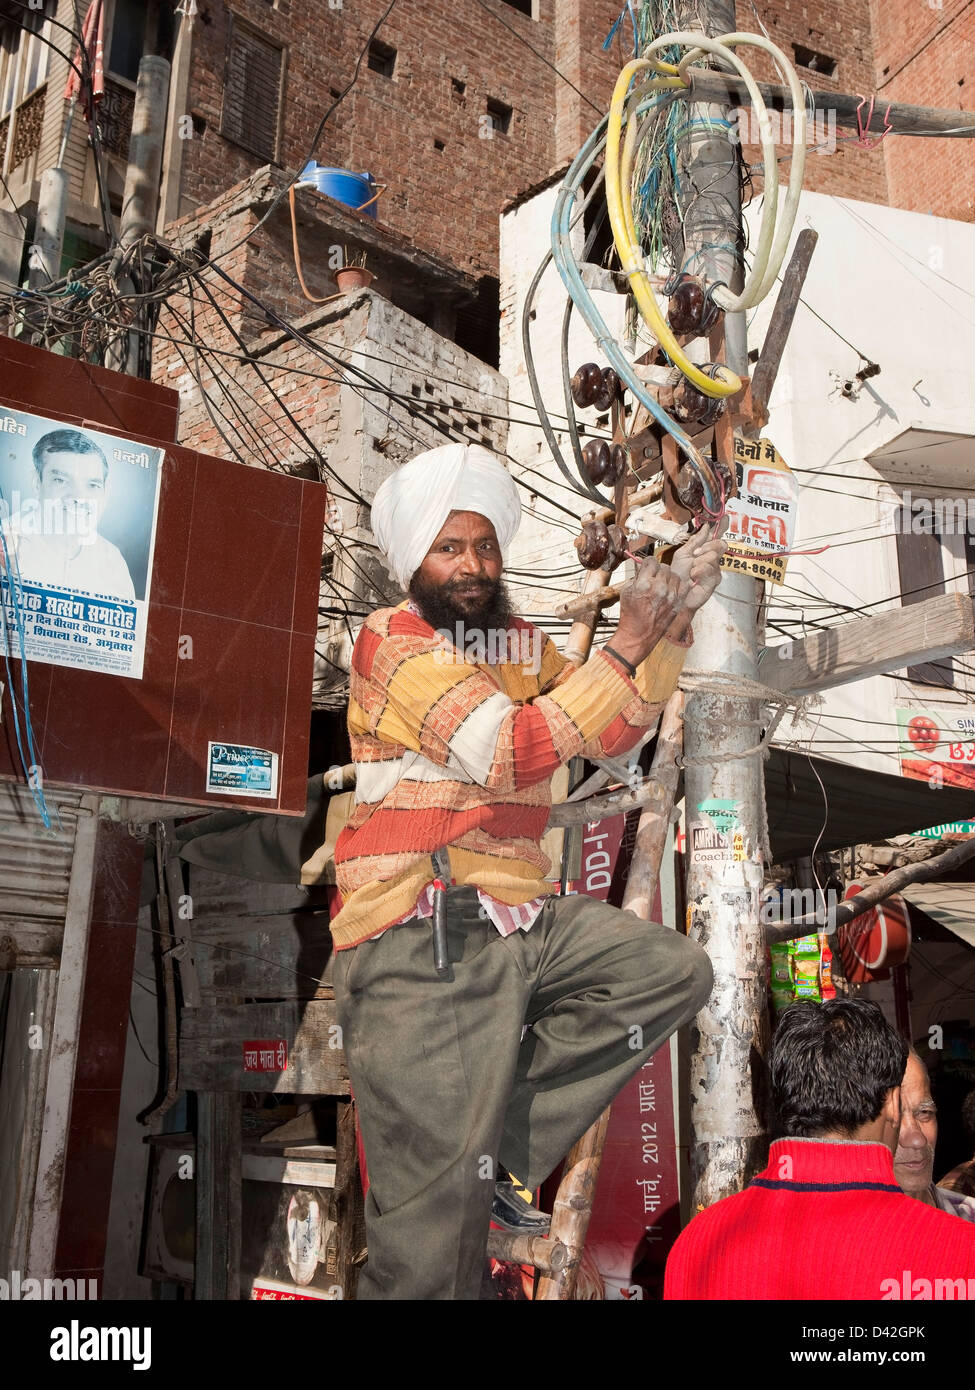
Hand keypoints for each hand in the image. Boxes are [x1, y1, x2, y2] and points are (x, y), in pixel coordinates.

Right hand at [608, 554, 690, 668]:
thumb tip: (644, 567)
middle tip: (654, 578)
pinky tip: (670, 590)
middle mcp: (659, 588)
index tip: (647, 568)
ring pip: (674, 574)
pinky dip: (678, 585)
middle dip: (658, 570)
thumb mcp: (626, 591)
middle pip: (664, 567)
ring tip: (662, 584)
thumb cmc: (630, 614)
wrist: (639, 634)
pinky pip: (684, 585)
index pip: (651, 561)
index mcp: (644, 584)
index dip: (648, 563)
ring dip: (668, 577)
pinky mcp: (678, 603)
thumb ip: (637, 576)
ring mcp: (670, 596)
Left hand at [669, 523, 726, 611]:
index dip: (722, 527)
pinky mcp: (715, 580)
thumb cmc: (677, 575)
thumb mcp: (683, 553)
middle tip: (694, 555)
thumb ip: (695, 541)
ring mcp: (715, 570)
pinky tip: (694, 578)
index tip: (726, 517)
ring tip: (691, 572)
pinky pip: (709, 568)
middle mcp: (712, 559)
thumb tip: (706, 527)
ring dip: (698, 563)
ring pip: (713, 556)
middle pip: (719, 544)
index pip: (716, 537)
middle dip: (705, 547)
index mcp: (704, 551)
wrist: (675, 591)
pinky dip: (698, 571)